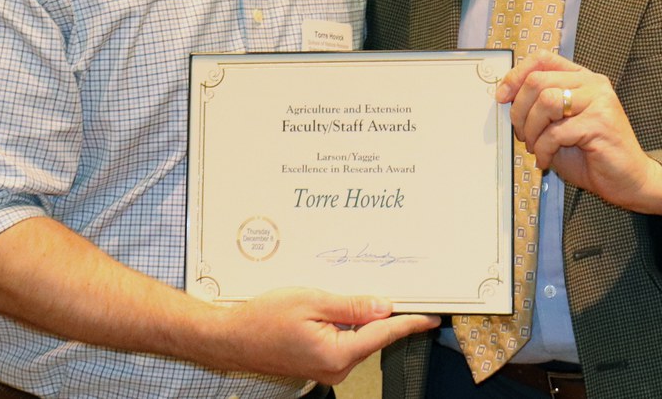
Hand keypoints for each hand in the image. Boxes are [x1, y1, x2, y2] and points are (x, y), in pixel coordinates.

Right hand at [210, 288, 438, 383]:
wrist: (232, 337)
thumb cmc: (263, 319)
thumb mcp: (312, 301)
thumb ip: (352, 306)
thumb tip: (384, 307)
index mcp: (337, 355)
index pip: (383, 335)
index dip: (408, 323)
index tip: (430, 318)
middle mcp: (335, 368)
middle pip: (372, 337)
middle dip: (382, 314)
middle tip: (395, 291)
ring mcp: (327, 369)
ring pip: (357, 339)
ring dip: (361, 319)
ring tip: (351, 295)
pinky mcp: (319, 364)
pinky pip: (343, 342)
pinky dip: (346, 325)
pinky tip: (337, 309)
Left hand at [496, 52, 661, 216]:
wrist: (629, 180)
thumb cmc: (592, 154)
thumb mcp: (558, 125)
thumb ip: (539, 108)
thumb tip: (505, 97)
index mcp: (582, 78)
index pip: (542, 59)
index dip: (516, 75)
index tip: (502, 97)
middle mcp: (593, 84)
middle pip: (538, 81)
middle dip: (519, 111)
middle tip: (522, 134)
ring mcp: (599, 101)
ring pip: (546, 102)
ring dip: (531, 130)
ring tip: (536, 147)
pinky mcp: (600, 122)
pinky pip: (556, 131)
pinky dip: (543, 149)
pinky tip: (546, 159)